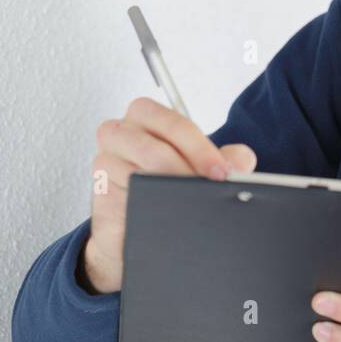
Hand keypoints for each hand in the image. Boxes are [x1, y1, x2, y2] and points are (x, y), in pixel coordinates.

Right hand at [82, 96, 256, 293]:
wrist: (137, 225)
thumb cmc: (168, 186)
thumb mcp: (203, 166)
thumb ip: (227, 159)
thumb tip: (241, 162)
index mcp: (146, 116)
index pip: (173, 122)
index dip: (200, 147)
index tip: (223, 172)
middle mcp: (121, 132)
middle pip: (153, 145)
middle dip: (186, 167)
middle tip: (210, 187)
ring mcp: (106, 160)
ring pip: (136, 171)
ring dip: (168, 187)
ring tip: (192, 201)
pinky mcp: (99, 189)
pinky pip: (122, 195)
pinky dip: (148, 204)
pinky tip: (166, 213)